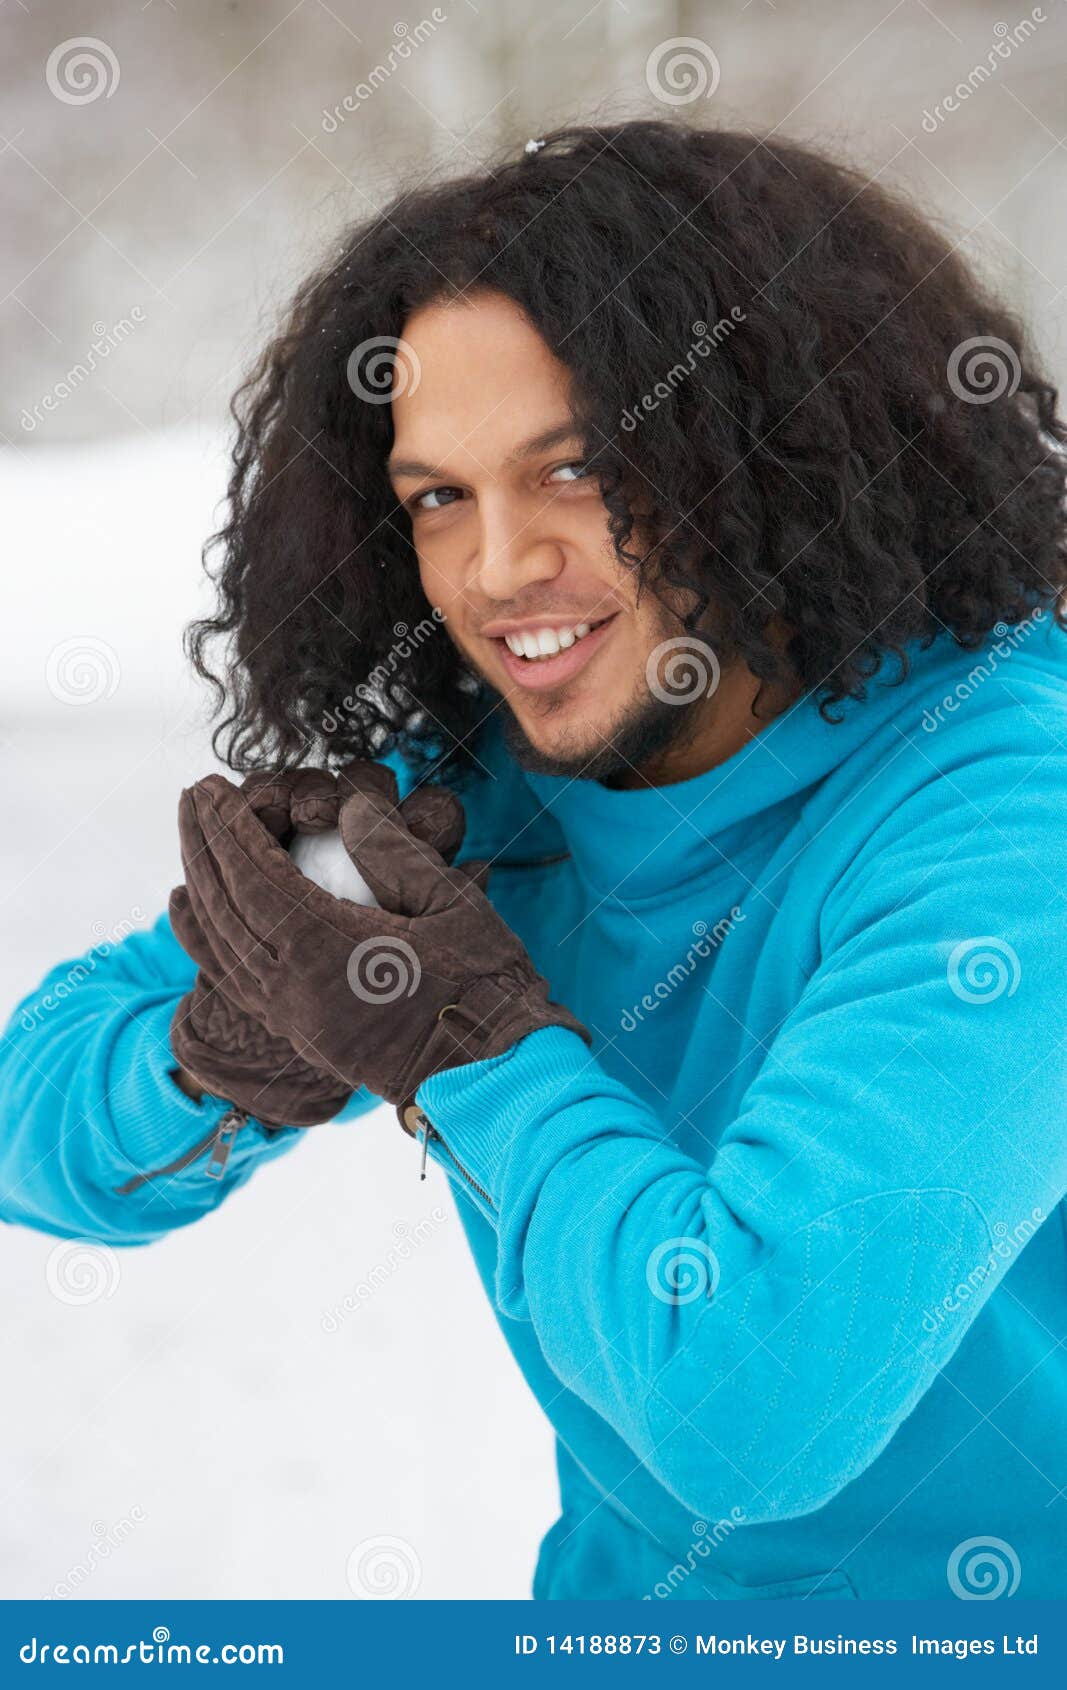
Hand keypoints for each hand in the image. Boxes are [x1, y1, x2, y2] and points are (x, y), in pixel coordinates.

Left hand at [176, 762, 589, 1120]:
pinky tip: (190, 909)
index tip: (211, 788)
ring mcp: (290, 1013)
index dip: (229, 827)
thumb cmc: (482, 984)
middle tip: (192, 797)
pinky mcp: (298, 1030)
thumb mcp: (451, 902)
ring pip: (221, 940)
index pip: (254, 873)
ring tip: (192, 842)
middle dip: (203, 845)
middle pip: (224, 904)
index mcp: (326, 947)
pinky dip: (203, 936)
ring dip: (200, 884)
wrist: (487, 1071)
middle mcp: (291, 984)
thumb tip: (349, 808)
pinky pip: (232, 977)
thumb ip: (394, 850)